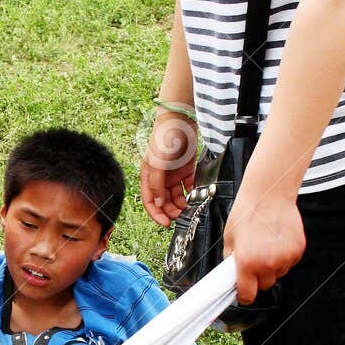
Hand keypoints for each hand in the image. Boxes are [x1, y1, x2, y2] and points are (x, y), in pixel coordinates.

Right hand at [140, 112, 197, 226]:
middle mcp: (160, 178)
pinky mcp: (186, 171)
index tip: (165, 223)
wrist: (180, 121)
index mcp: (148, 177)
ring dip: (182, 205)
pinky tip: (196, 197)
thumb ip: (156, 186)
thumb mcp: (156, 165)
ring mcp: (173, 175)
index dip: (156, 214)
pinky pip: (189, 187)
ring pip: (177, 197)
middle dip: (171, 211)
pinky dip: (192, 193)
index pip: (149, 202)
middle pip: (164, 202)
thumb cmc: (163, 140)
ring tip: (189, 209)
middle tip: (180, 217)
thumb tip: (157, 205)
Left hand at [223, 191, 303, 302]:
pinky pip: (289, 262)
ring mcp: (285, 257)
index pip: (248, 295)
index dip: (244, 295)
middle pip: (265, 285)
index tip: (244, 292)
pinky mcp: (297, 250)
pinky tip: (277, 240)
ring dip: (272, 265)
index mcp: (247, 263)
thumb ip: (231, 261)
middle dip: (259, 277)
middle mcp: (268, 263)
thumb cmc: (247, 213)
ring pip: (279, 273)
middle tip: (254, 259)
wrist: (269, 193)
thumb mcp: (229, 239)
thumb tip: (232, 275)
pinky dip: (284, 256)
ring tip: (266, 244)